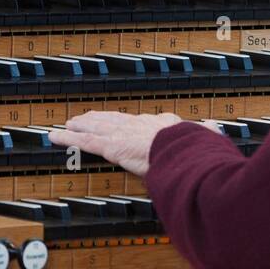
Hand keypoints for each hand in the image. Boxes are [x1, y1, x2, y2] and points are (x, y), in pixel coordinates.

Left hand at [48, 111, 217, 176]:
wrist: (184, 150)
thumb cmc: (194, 148)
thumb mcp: (203, 138)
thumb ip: (205, 132)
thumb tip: (214, 126)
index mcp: (161, 125)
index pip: (141, 122)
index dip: (130, 122)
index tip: (125, 121)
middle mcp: (139, 125)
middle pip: (114, 120)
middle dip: (99, 119)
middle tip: (86, 118)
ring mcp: (123, 135)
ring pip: (96, 128)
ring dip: (80, 126)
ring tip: (68, 125)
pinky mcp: (111, 146)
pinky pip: (84, 142)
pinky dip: (68, 139)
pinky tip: (55, 137)